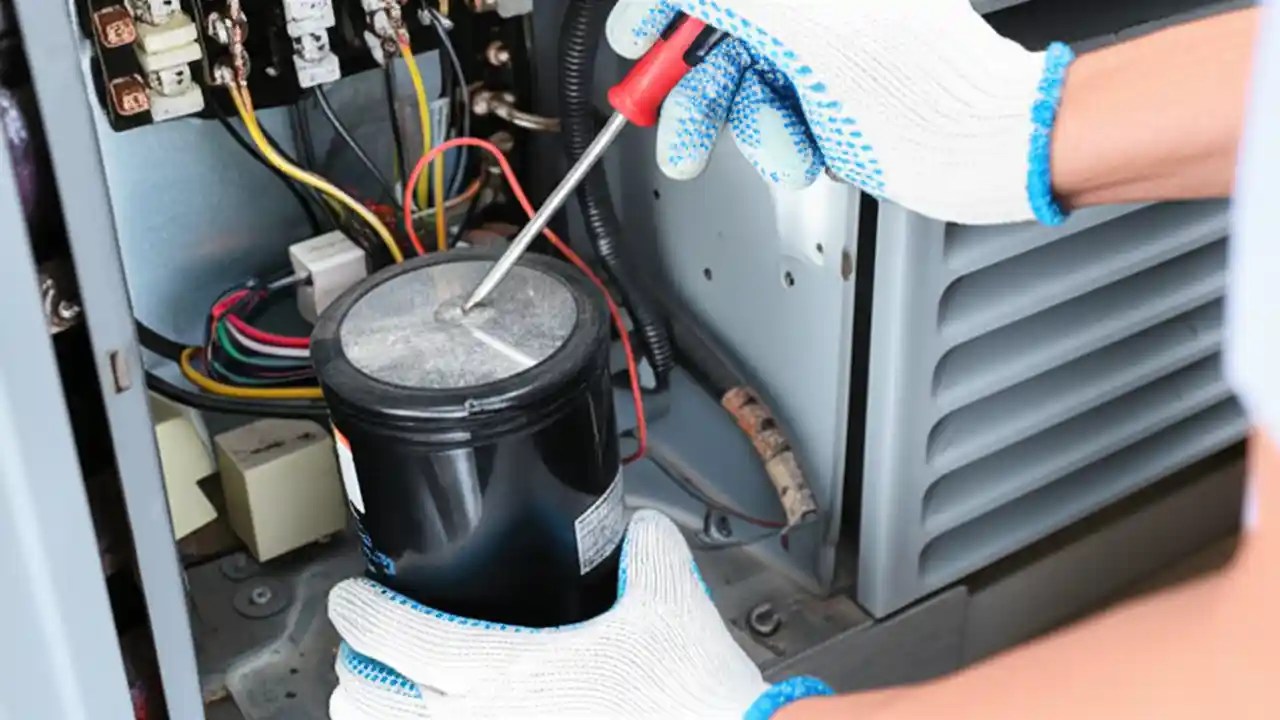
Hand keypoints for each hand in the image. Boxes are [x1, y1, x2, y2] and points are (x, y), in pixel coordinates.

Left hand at [327, 510, 831, 718]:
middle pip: (365, 703)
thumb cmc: (693, 698)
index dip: (357, 610)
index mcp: (505, 670)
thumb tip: (635, 526)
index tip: (351, 598)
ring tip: (383, 700)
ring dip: (375, 718)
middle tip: (364, 649)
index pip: (392, 635)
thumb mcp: (670, 595)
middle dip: (354, 670)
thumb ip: (644, 544)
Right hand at [606, 0, 1074, 224]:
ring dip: (748, 130)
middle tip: (677, 131)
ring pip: (737, 87)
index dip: (661, 8)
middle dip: (695, 90)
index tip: (635, 39)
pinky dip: (776, 144)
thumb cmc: (921, 83)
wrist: (979, 149)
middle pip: (714, 35)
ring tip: (782, 151)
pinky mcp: (822, 102)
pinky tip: (804, 152)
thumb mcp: (803, 25)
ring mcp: (816, 55)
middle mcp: (811, 9)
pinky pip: (766, 120)